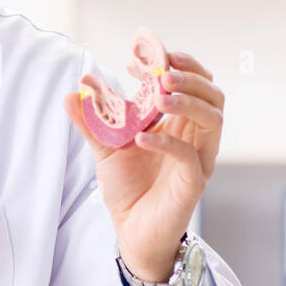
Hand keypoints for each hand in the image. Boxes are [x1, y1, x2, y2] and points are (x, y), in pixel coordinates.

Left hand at [63, 49, 223, 284]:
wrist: (130, 230)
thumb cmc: (127, 187)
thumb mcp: (105, 148)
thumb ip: (91, 121)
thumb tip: (72, 93)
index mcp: (180, 123)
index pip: (196, 84)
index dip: (182, 64)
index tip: (154, 55)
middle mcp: (195, 138)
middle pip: (213, 96)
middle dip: (192, 78)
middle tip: (163, 73)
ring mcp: (198, 160)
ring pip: (212, 121)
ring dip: (187, 103)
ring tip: (159, 96)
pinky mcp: (193, 183)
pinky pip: (189, 157)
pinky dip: (167, 142)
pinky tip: (141, 137)